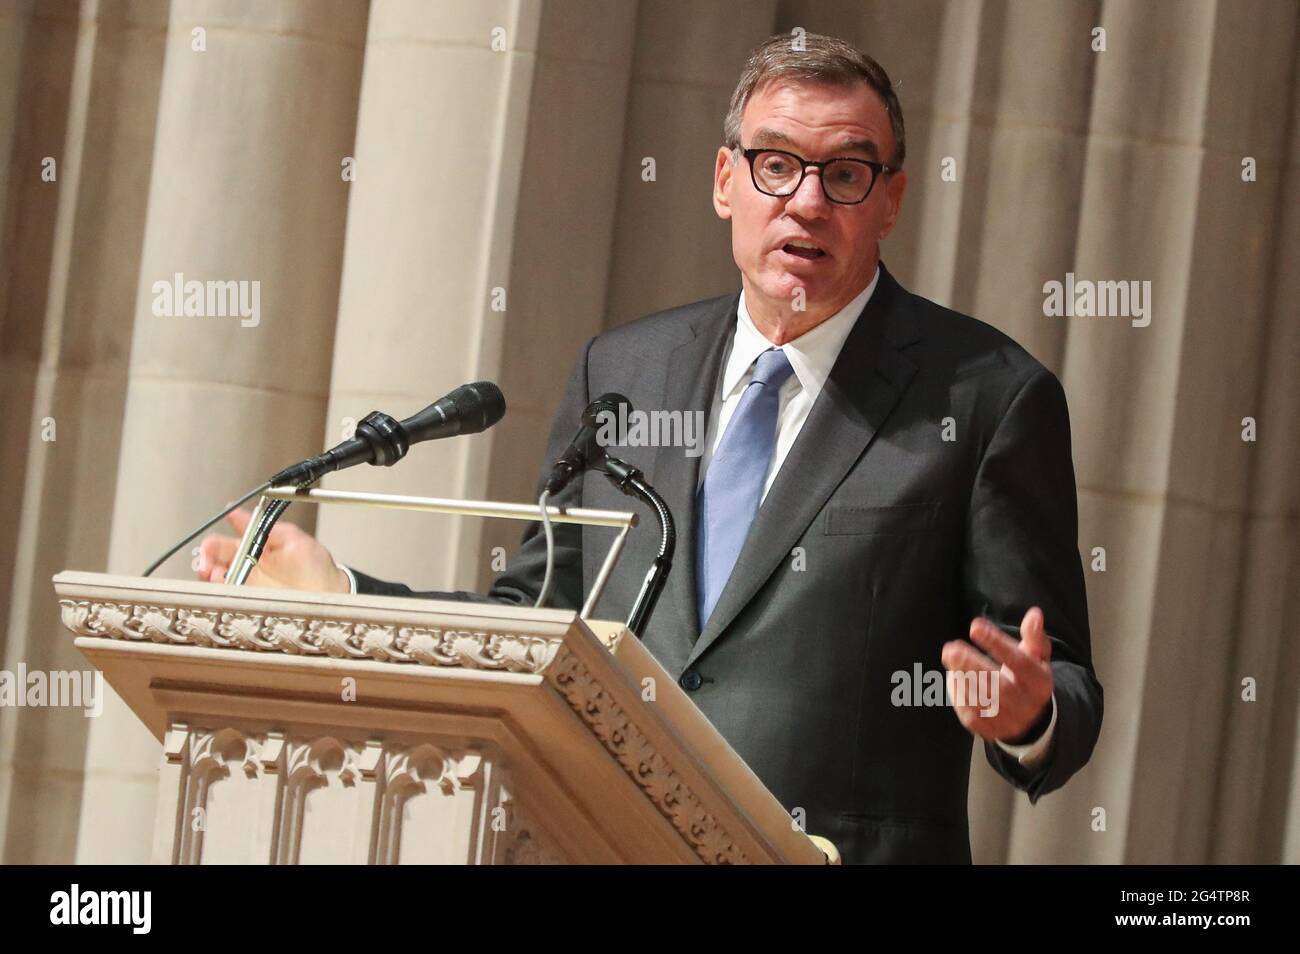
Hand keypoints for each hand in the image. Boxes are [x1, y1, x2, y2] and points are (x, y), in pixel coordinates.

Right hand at [196, 507, 350, 592]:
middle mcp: (248, 569)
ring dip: (212, 578)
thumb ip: (267, 526)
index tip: (209, 547)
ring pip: (218, 583)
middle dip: (206, 562)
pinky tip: (226, 590)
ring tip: (215, 576)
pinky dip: (223, 596)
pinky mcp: (253, 604)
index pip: (223, 544)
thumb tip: (236, 510)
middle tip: (207, 564)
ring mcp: (249, 588)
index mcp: (255, 549)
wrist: (332, 595)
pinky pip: (230, 601)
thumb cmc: (316, 567)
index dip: (212, 545)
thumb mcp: (294, 540)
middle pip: (215, 564)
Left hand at [941, 606, 1053, 742]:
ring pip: (983, 703)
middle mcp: (1027, 705)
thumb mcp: (1036, 656)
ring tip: (950, 659)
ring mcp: (1010, 721)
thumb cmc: (1027, 676)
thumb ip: (1034, 636)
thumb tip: (1035, 614)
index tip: (975, 626)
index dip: (997, 644)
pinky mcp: (992, 732)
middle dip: (972, 666)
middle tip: (951, 648)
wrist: (1031, 717)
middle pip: (999, 687)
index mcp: (1040, 683)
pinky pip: (972, 717)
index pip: (1019, 662)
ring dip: (963, 679)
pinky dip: (959, 697)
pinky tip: (952, 678)